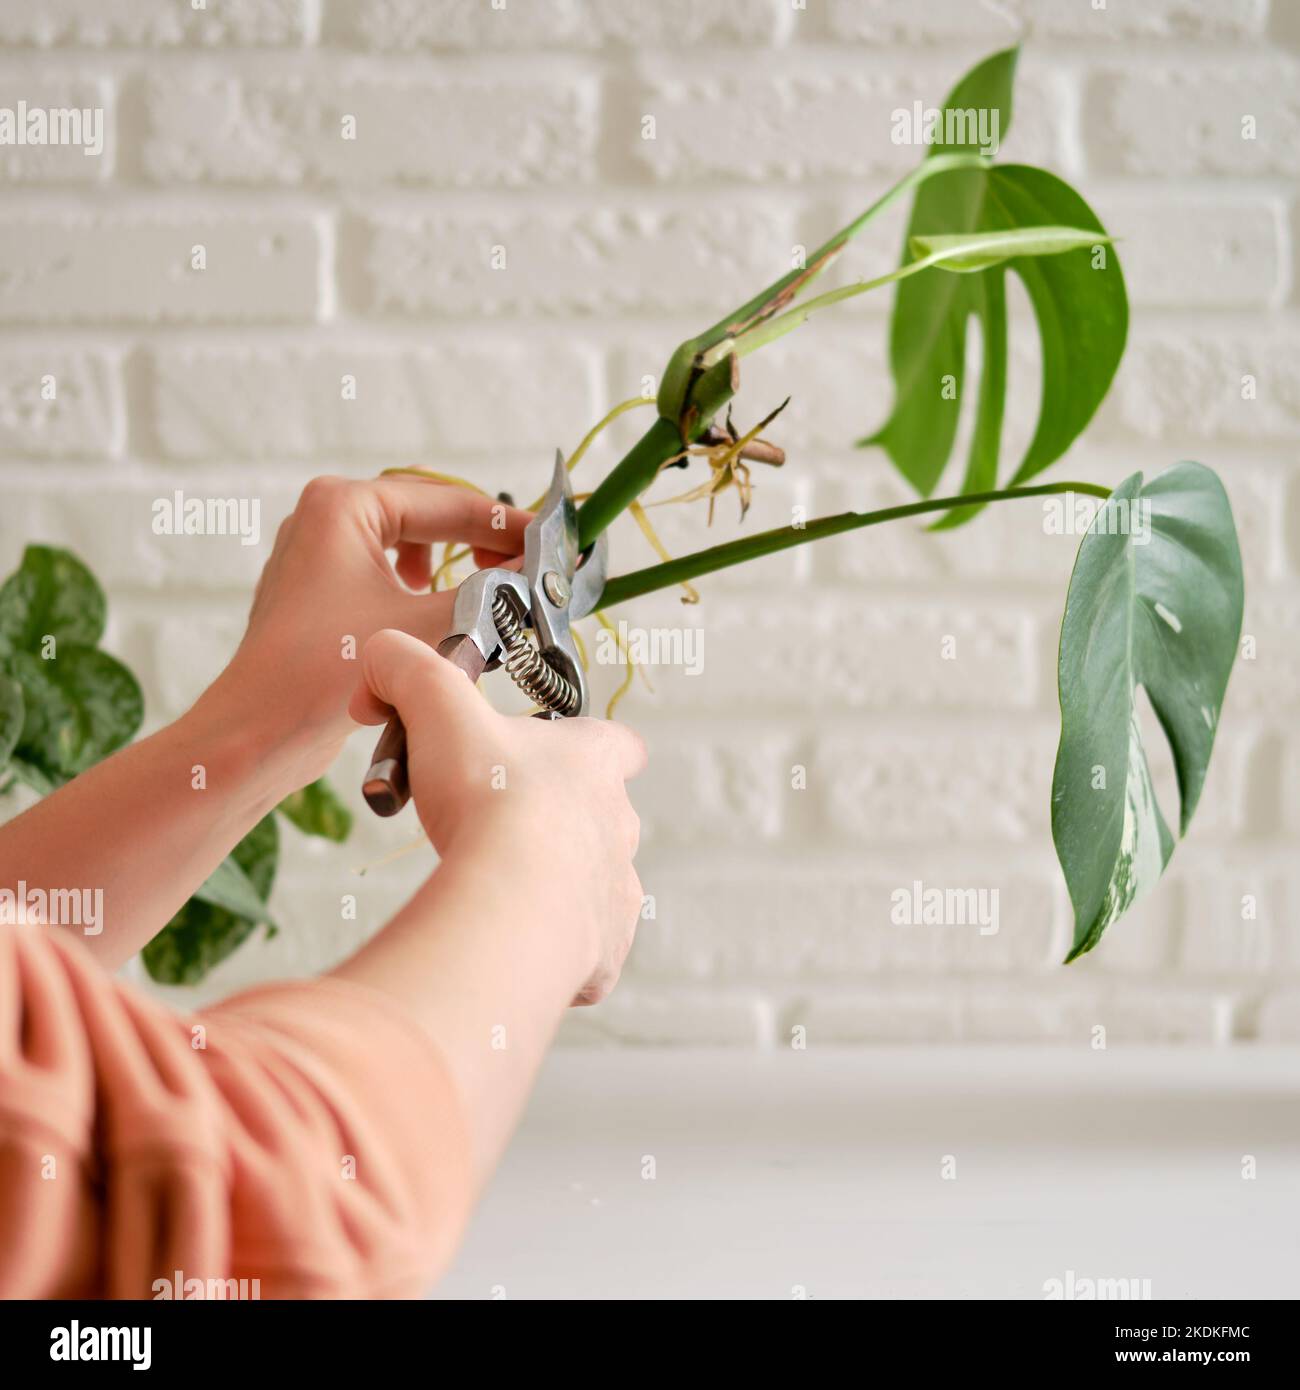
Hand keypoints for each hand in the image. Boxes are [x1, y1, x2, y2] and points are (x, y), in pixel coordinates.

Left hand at [208, 475, 530, 783]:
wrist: (260, 731)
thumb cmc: (325, 671)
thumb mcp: (423, 626)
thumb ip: (485, 591)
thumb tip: (529, 572)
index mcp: (343, 505)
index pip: (445, 501)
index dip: (501, 524)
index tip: (544, 543)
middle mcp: (324, 515)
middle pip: (425, 513)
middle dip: (475, 539)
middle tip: (521, 566)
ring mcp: (317, 551)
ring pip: (406, 541)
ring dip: (449, 560)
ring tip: (484, 586)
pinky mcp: (317, 588)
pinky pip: (384, 570)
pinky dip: (419, 585)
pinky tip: (437, 612)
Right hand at [350, 629, 646, 1003]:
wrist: (512, 901)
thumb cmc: (489, 800)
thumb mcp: (438, 711)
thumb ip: (408, 668)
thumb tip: (379, 653)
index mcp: (594, 763)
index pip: (618, 744)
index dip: (593, 745)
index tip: (559, 752)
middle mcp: (619, 824)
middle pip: (603, 816)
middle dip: (557, 821)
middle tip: (497, 828)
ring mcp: (616, 890)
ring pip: (594, 883)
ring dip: (556, 884)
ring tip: (498, 889)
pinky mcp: (605, 949)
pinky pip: (587, 949)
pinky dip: (555, 949)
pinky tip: (512, 944)